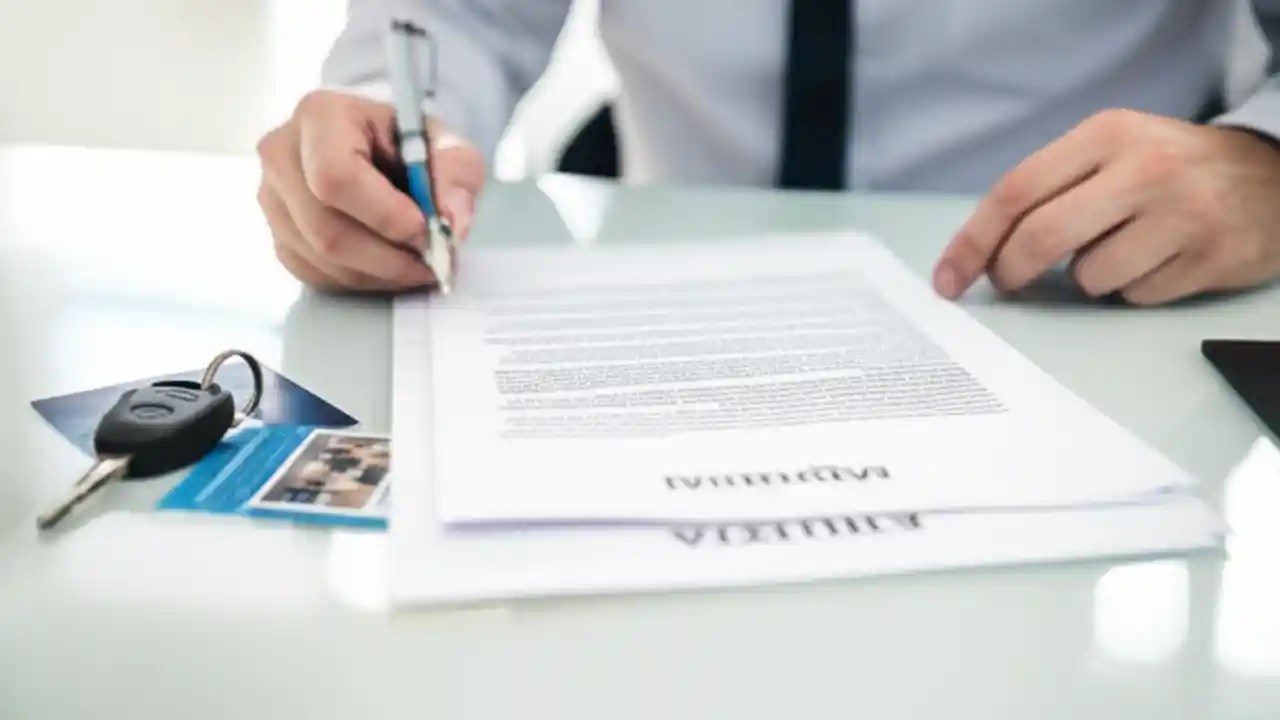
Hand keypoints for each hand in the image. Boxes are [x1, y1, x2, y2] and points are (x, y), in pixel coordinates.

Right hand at [256, 90, 484, 291]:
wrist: (377, 147)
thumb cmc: (408, 142)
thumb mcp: (445, 145)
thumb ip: (456, 176)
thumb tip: (451, 223)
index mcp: (321, 116)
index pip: (336, 177)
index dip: (385, 216)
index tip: (427, 231)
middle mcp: (282, 155)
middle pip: (326, 229)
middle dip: (389, 257)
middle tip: (433, 263)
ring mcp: (272, 199)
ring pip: (322, 259)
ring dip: (380, 274)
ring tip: (418, 266)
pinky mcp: (278, 235)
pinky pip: (315, 275)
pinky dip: (360, 280)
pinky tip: (389, 268)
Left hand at [933, 109, 1279, 304]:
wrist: (1270, 177)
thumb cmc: (1168, 169)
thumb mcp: (1110, 152)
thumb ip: (1049, 189)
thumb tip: (982, 249)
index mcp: (1105, 135)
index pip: (1015, 191)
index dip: (972, 241)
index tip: (949, 277)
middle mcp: (1142, 168)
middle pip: (1041, 237)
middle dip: (1011, 271)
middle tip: (1008, 282)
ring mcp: (1180, 214)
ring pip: (1088, 276)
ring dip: (1088, 277)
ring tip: (1120, 249)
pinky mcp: (1207, 258)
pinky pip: (1134, 296)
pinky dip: (1132, 289)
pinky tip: (1157, 261)